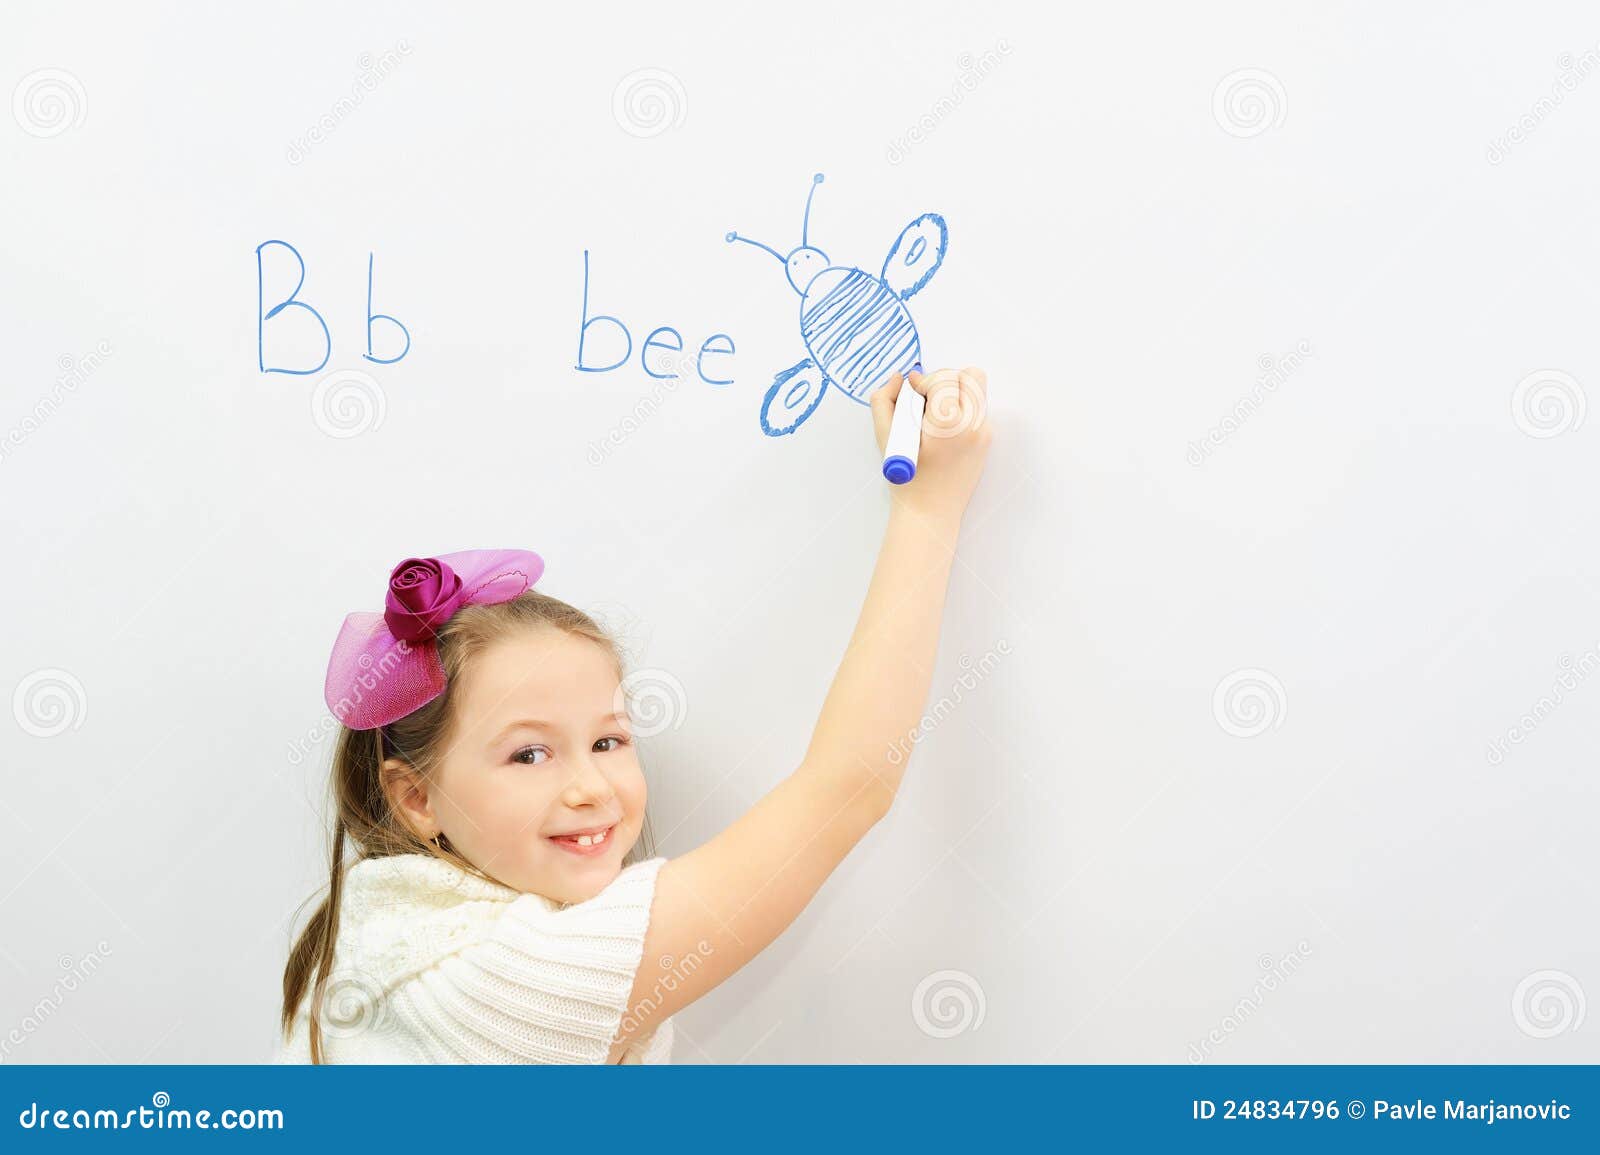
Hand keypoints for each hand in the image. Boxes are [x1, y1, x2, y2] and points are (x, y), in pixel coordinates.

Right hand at [870, 366, 992, 523]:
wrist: (930, 514)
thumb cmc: (907, 480)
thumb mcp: (886, 437)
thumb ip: (884, 400)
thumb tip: (898, 378)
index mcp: (948, 422)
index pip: (944, 377)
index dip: (923, 382)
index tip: (912, 394)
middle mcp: (973, 424)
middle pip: (970, 375)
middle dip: (945, 381)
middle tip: (927, 401)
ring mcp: (984, 432)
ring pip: (977, 389)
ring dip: (956, 392)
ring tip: (935, 414)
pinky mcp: (986, 440)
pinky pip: (977, 409)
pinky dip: (961, 408)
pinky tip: (943, 429)